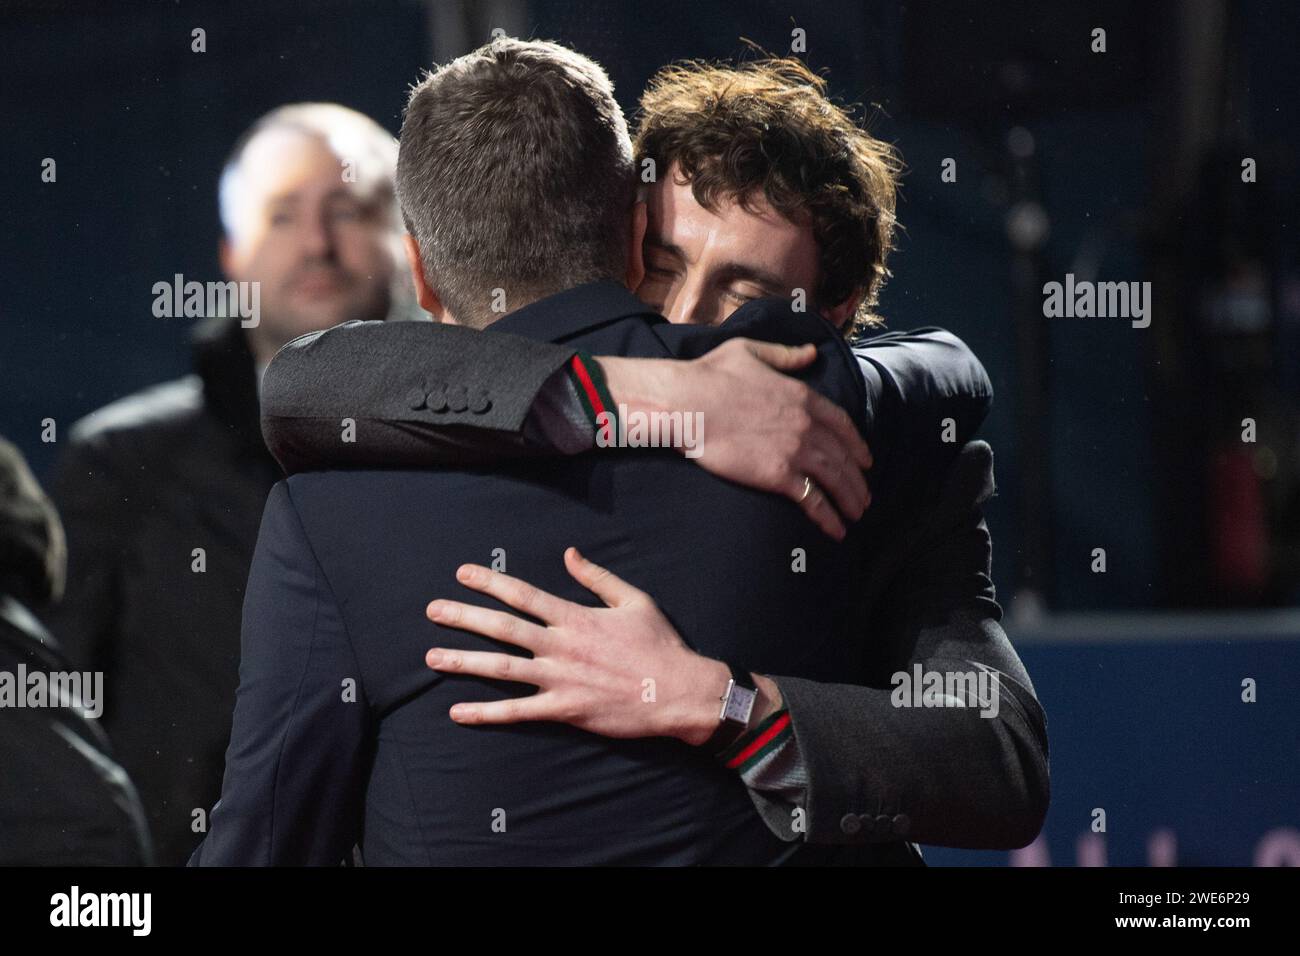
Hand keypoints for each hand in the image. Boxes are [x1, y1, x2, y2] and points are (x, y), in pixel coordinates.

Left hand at [424, 548, 729, 743]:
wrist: (680, 692)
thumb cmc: (659, 645)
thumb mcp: (633, 600)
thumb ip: (597, 577)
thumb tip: (569, 553)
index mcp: (576, 617)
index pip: (523, 594)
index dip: (490, 582)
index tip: (463, 574)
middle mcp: (561, 646)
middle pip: (502, 628)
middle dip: (464, 617)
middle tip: (432, 610)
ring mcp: (560, 679)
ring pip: (501, 669)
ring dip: (464, 661)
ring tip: (432, 658)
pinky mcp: (565, 710)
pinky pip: (518, 712)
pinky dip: (486, 713)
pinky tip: (458, 712)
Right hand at [600, 340, 871, 539]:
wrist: (687, 403)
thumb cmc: (710, 374)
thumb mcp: (751, 351)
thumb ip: (785, 355)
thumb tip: (811, 353)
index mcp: (802, 395)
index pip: (842, 423)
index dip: (857, 444)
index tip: (865, 459)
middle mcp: (806, 424)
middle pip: (843, 456)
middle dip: (857, 479)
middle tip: (864, 496)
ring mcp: (795, 450)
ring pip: (834, 479)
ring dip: (850, 499)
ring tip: (857, 515)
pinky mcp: (778, 475)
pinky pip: (812, 499)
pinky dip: (828, 517)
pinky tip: (837, 530)